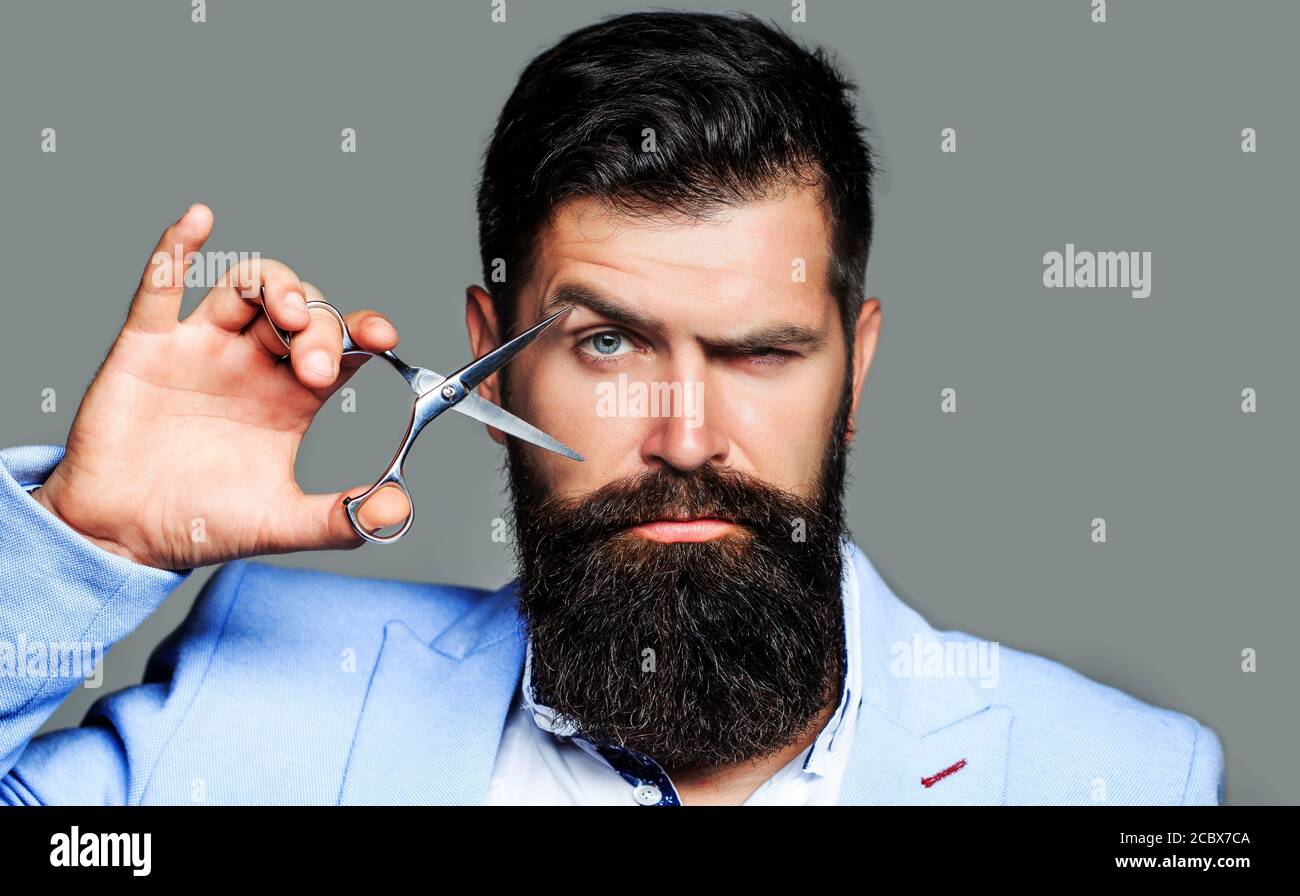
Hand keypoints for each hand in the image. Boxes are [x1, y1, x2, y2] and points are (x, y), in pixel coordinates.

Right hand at [32, 204, 410, 568]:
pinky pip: (159, 286)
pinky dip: (176, 248)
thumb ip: (341, 518)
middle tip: (315, 366)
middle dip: (318, 326)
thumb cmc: (199, 524)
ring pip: (245, 287)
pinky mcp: (147, 347)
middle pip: (301, 310)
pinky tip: (198, 220)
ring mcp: (201, 349)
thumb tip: (399, 510)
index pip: (340, 344)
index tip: (382, 338)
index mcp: (291, 396)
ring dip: (274, 286)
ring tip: (288, 311)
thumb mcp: (282, 524)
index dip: (363, 331)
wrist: (123, 538)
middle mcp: (252, 363)